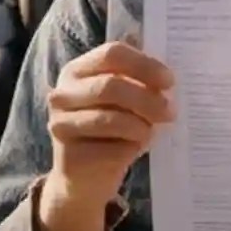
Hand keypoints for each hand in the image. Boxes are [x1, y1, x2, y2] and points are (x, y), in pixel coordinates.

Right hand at [43, 37, 175, 210]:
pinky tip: (136, 148)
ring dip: (142, 126)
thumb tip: (166, 74)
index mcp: (77, 70)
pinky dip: (132, 148)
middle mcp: (62, 94)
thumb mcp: (122, 100)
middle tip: (170, 111)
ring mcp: (61, 125)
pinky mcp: (69, 156)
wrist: (87, 177)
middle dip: (147, 99)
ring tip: (152, 132)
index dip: (144, 65)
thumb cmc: (111, 130)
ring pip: (112, 119)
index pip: (112, 53)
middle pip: (110, 86)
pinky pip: (112, 148)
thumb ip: (138, 80)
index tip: (169, 81)